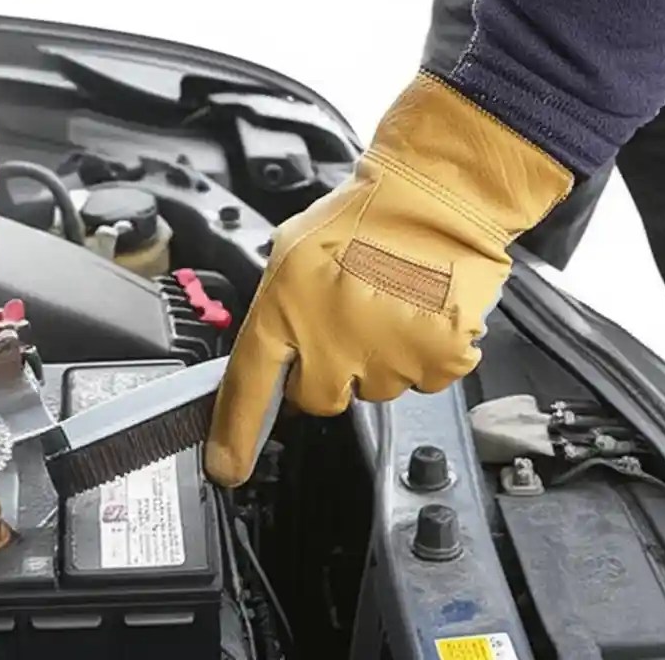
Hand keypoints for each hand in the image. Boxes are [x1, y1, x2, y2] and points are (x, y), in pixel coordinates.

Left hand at [204, 73, 571, 486]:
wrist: (438, 197)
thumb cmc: (365, 216)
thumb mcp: (292, 254)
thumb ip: (277, 308)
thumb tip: (273, 349)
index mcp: (283, 312)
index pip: (247, 388)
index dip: (233, 436)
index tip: (226, 468)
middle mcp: (329, 344)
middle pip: (316, 399)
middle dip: (327, 372)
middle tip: (346, 326)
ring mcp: (382, 358)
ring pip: (371, 389)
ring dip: (375, 360)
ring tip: (386, 309)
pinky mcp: (432, 364)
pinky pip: (418, 380)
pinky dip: (418, 355)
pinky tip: (415, 316)